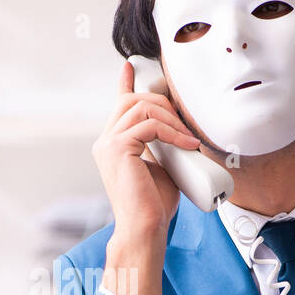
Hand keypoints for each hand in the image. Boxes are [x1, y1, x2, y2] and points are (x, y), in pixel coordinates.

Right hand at [92, 59, 198, 238]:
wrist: (145, 228)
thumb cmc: (154, 205)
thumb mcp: (161, 166)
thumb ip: (161, 146)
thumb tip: (179, 131)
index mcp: (112, 145)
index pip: (118, 105)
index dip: (125, 83)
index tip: (130, 66)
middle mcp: (105, 141)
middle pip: (132, 100)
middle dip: (163, 103)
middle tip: (185, 125)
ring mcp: (108, 144)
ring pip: (141, 107)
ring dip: (172, 119)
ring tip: (189, 140)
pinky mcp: (118, 148)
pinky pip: (150, 125)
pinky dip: (173, 133)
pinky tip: (188, 145)